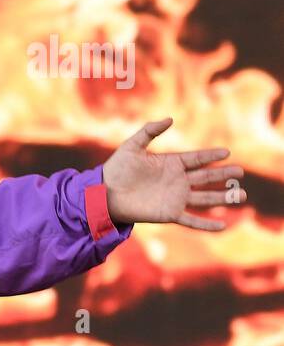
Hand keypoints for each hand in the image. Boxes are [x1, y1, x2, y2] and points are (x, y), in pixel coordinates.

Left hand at [101, 117, 247, 230]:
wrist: (104, 194)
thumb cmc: (116, 168)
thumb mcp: (132, 146)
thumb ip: (149, 131)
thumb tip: (170, 119)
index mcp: (171, 163)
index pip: (197, 159)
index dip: (211, 156)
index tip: (226, 152)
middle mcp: (177, 181)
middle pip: (207, 177)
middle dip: (224, 175)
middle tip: (240, 172)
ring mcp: (175, 198)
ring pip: (205, 198)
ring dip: (223, 197)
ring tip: (242, 195)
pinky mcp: (169, 214)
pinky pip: (192, 220)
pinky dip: (207, 224)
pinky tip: (223, 226)